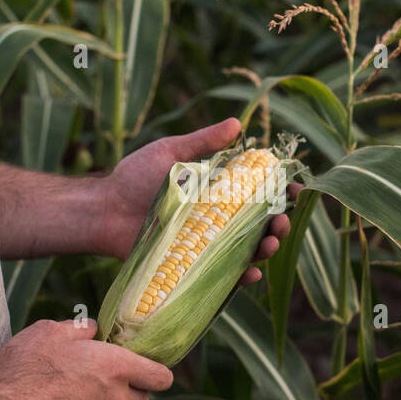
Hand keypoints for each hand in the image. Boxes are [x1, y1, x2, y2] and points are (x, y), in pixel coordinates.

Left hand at [98, 117, 293, 284]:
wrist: (104, 210)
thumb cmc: (133, 178)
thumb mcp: (170, 152)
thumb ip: (203, 141)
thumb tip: (237, 123)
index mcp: (217, 190)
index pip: (259, 191)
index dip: (282, 192)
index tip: (296, 189)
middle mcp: (216, 218)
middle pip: (260, 223)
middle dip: (279, 224)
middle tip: (282, 222)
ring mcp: (206, 244)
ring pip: (248, 250)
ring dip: (266, 249)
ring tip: (270, 244)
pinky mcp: (193, 266)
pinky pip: (224, 275)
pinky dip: (241, 276)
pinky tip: (251, 274)